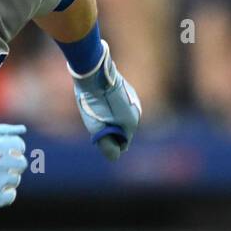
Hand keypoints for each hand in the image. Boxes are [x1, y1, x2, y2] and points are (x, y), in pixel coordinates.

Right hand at [0, 123, 26, 208]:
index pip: (20, 147)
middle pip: (21, 164)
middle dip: (11, 166)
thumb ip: (3, 130)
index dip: (13, 151)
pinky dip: (4, 195)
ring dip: (6, 180)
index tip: (3, 156)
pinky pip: (10, 196)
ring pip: (15, 180)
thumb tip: (23, 130)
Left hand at [71, 41, 140, 160]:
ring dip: (113, 118)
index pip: (123, 144)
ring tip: (99, 107)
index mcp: (131, 123)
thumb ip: (106, 144)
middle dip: (112, 130)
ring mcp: (135, 100)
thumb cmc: (93, 101)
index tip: (98, 132)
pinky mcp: (130, 92)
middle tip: (97, 118)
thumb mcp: (96, 127)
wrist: (94, 72)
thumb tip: (115, 158)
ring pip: (123, 118)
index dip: (110, 142)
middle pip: (124, 131)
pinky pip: (122, 107)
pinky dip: (114, 108)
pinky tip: (103, 100)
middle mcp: (137, 112)